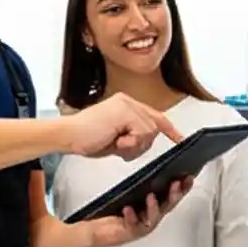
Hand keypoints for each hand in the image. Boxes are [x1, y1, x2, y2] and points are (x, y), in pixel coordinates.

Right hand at [62, 93, 183, 159]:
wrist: (68, 134)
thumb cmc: (85, 138)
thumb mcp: (116, 138)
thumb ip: (133, 136)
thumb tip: (146, 140)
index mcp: (125, 104)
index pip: (154, 116)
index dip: (169, 129)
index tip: (180, 139)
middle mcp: (127, 101)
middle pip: (154, 127)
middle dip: (140, 144)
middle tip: (119, 145)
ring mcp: (126, 104)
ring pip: (149, 131)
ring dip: (133, 145)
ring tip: (114, 142)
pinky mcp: (125, 111)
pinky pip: (142, 132)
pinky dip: (130, 142)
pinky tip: (115, 140)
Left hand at [81, 177, 193, 246]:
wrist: (100, 230)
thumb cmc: (118, 212)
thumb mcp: (133, 195)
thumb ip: (145, 185)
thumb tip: (156, 169)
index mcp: (155, 207)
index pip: (172, 196)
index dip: (183, 188)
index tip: (189, 177)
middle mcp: (152, 218)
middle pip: (167, 206)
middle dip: (173, 195)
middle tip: (177, 184)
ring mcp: (142, 226)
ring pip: (152, 217)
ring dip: (154, 207)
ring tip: (151, 197)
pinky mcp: (130, 232)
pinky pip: (132, 225)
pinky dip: (131, 217)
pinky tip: (127, 209)